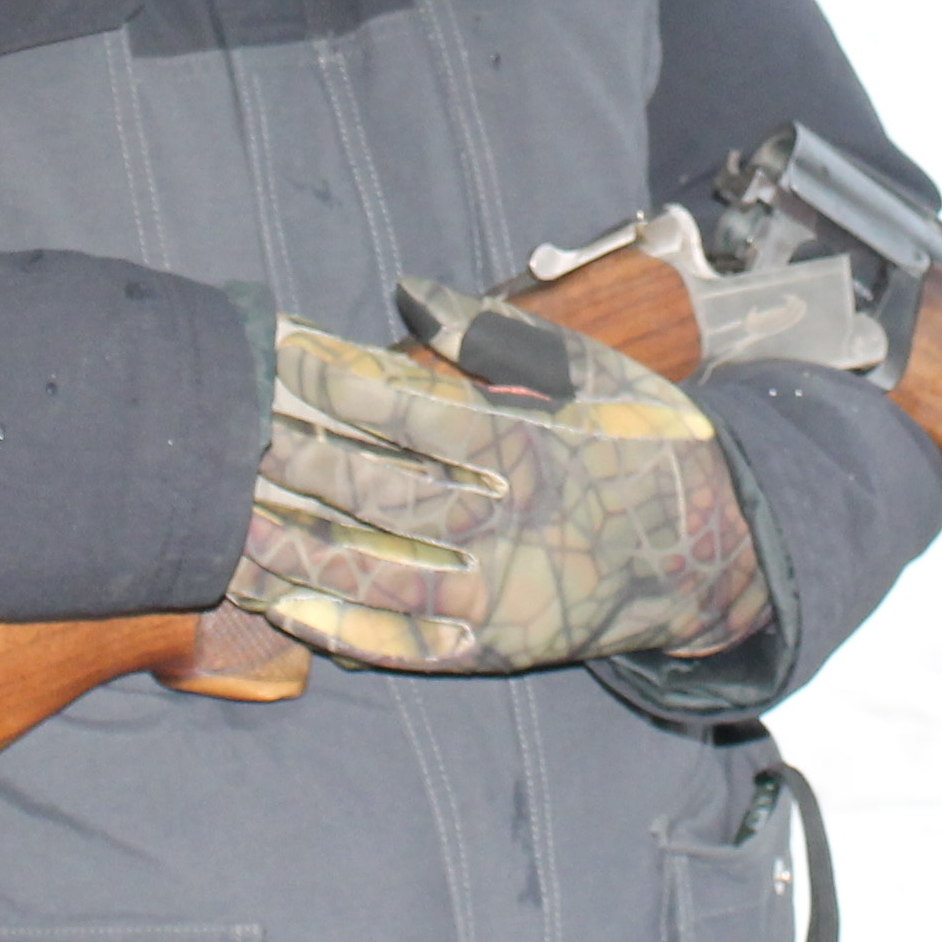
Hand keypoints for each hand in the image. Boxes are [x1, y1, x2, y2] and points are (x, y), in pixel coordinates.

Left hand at [227, 278, 770, 673]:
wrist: (715, 557)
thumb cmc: (647, 447)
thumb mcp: (594, 373)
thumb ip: (496, 336)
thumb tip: (408, 291)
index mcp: (535, 446)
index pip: (412, 409)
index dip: (337, 379)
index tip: (280, 352)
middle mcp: (512, 525)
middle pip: (376, 489)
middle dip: (294, 456)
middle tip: (227, 426)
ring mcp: (500, 596)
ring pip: (372, 571)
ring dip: (290, 545)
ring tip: (226, 516)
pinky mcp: (493, 649)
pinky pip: (398, 644)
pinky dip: (334, 625)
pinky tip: (279, 600)